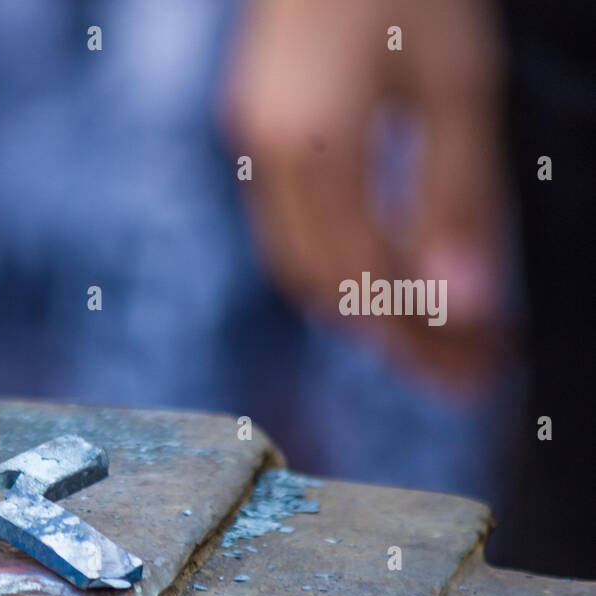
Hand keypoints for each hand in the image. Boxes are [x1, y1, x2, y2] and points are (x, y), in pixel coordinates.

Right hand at [224, 0, 509, 397]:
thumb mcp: (458, 82)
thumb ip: (457, 197)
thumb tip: (465, 305)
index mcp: (316, 145)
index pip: (368, 279)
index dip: (425, 335)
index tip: (483, 368)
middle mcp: (268, 155)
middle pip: (326, 286)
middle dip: (398, 339)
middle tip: (467, 373)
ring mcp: (253, 142)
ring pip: (298, 264)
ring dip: (365, 309)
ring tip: (435, 336)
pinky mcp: (256, 128)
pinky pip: (287, 228)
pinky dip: (339, 266)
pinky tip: (387, 271)